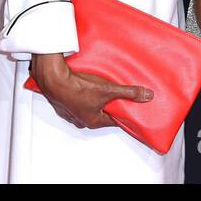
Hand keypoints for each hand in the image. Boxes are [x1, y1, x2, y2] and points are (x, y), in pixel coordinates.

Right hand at [29, 52, 152, 129]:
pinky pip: (78, 101)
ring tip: (102, 89)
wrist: (53, 79)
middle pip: (102, 113)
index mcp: (93, 121)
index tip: (132, 108)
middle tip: (118, 95)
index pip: (115, 120)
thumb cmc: (77, 88)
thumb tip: (147, 96)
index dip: (124, 112)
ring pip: (90, 107)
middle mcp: (81, 120)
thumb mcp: (108, 90)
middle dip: (111, 105)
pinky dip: (84, 95)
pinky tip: (87, 85)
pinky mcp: (64, 103)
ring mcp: (71, 112)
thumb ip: (128, 93)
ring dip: (96, 99)